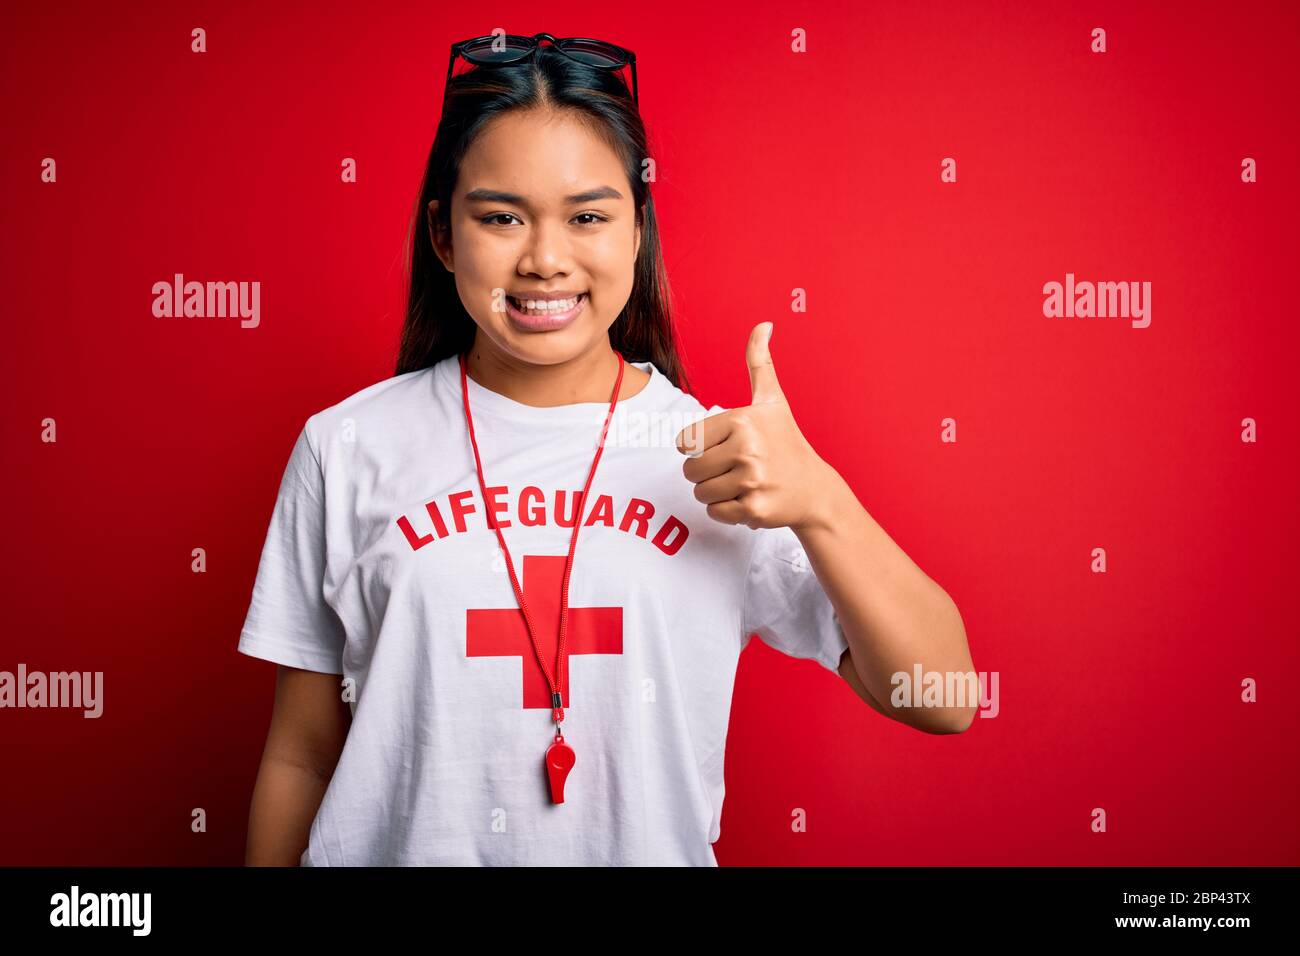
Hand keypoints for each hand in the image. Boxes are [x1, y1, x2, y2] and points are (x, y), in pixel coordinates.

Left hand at [674, 322, 835, 530]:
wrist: (814, 489)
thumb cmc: (786, 442)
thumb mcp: (772, 400)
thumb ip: (760, 362)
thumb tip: (764, 324)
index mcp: (742, 420)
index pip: (685, 441)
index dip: (699, 446)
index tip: (724, 446)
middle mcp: (747, 449)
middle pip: (690, 469)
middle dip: (705, 473)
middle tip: (734, 468)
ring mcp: (751, 481)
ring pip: (700, 493)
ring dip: (714, 492)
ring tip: (742, 483)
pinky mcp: (753, 509)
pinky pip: (714, 512)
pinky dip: (726, 510)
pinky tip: (748, 499)